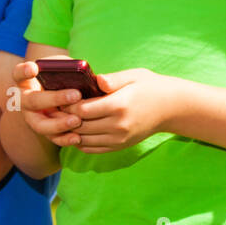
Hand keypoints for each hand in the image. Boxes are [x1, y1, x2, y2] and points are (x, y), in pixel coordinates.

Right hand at [12, 57, 87, 143]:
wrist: (62, 94)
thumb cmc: (62, 76)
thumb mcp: (65, 67)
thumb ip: (73, 68)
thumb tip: (96, 77)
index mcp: (27, 81)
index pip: (19, 73)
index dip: (24, 71)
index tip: (33, 68)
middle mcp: (26, 100)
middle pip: (33, 101)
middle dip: (54, 99)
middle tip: (75, 95)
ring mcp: (33, 118)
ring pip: (40, 125)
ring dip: (58, 124)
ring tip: (77, 120)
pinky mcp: (45, 131)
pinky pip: (52, 138)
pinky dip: (64, 139)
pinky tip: (77, 137)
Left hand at [54, 68, 182, 152]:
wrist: (171, 107)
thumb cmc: (150, 86)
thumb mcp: (133, 76)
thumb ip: (112, 79)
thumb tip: (96, 80)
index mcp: (119, 105)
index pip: (83, 110)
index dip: (68, 105)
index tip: (60, 97)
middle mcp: (118, 125)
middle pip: (80, 126)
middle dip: (65, 119)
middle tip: (53, 110)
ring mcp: (119, 138)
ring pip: (84, 140)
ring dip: (70, 132)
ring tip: (61, 121)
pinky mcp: (120, 146)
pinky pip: (93, 148)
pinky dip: (80, 142)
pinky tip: (75, 132)